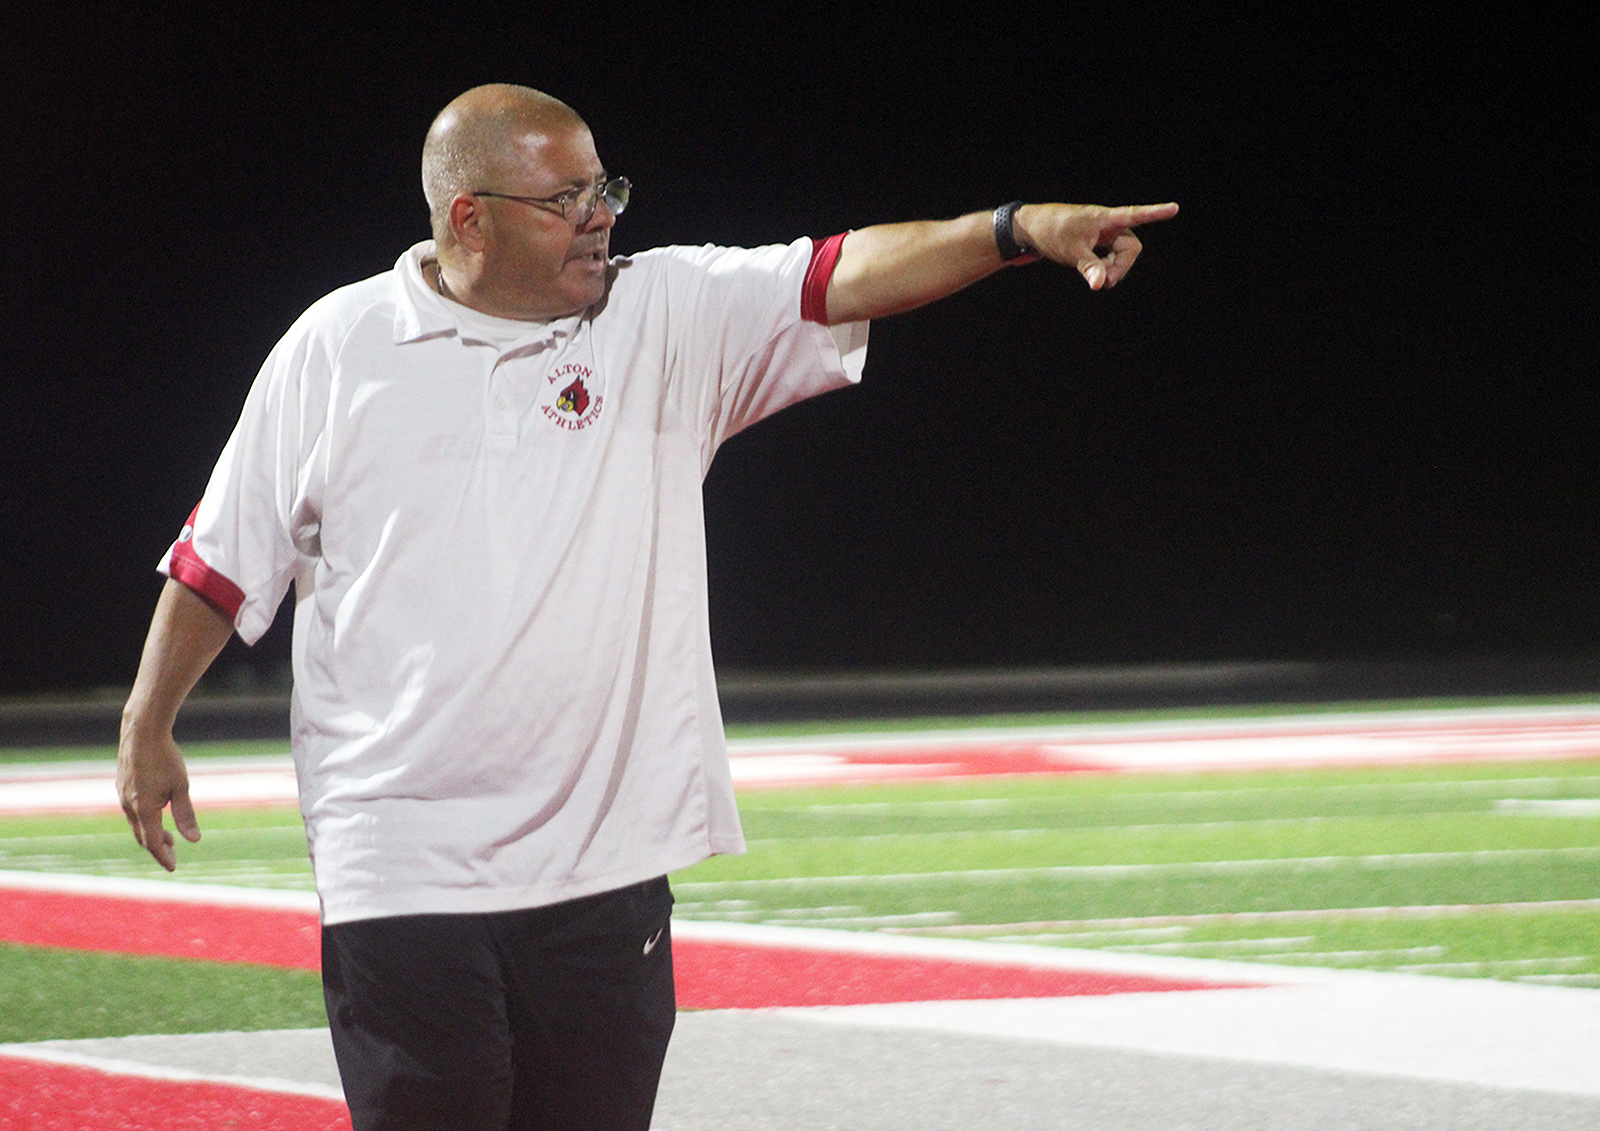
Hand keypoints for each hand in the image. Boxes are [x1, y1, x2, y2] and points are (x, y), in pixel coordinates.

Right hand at [117, 727, 200, 870]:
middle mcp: (129, 807)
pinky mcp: (121, 786)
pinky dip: (143, 821)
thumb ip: (185, 815)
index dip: (163, 857)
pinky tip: (155, 815)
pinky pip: (131, 811)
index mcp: (145, 810)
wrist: (141, 733)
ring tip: (168, 838)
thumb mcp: (181, 787)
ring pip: (136, 824)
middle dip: (158, 848)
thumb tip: (194, 840)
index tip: (173, 868)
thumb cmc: (165, 758)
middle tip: (173, 855)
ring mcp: (122, 796)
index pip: (153, 843)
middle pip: (143, 836)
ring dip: (151, 834)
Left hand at [1016, 202, 1179, 289]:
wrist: (1031, 227)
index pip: (1134, 215)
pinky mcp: (1096, 241)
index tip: (1174, 208)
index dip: (1155, 213)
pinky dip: (1106, 267)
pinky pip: (1110, 255)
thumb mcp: (1071, 252)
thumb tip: (1101, 285)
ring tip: (1098, 280)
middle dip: (1121, 266)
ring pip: (1121, 253)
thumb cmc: (1051, 232)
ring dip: (1114, 269)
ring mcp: (1102, 233)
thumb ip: (1089, 268)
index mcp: (1104, 218)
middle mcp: (1107, 224)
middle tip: (1104, 282)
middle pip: (1130, 247)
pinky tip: (1097, 275)